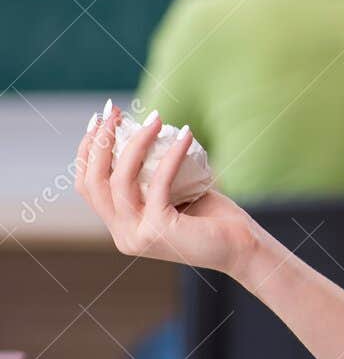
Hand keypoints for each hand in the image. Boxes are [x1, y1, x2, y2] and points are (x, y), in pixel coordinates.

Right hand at [74, 103, 256, 277]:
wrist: (242, 248)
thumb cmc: (212, 216)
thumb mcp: (173, 191)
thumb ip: (150, 173)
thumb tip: (139, 127)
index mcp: (121, 227)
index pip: (87, 187)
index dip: (87, 150)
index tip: (100, 119)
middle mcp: (123, 235)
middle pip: (94, 182)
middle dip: (100, 141)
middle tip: (114, 110)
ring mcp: (137, 235)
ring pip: (119, 180)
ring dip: (135, 142)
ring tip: (155, 117)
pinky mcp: (159, 230)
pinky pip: (158, 182)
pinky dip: (171, 154)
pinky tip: (187, 134)